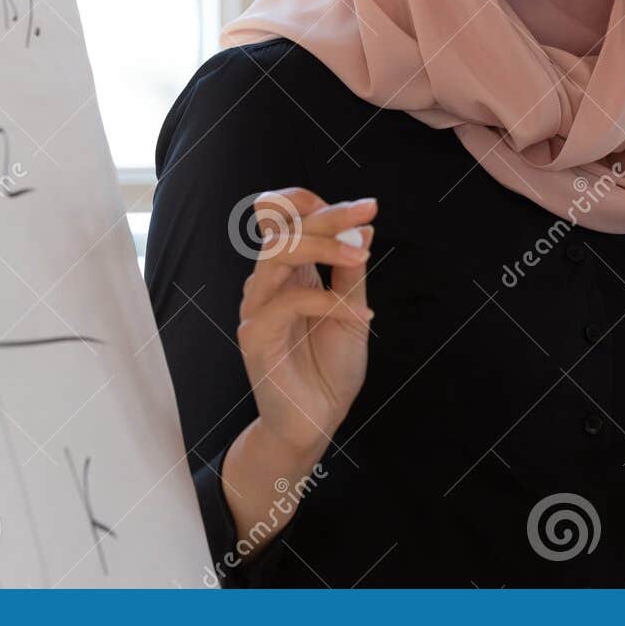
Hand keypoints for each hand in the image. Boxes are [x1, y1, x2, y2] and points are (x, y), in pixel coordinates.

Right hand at [235, 188, 377, 457]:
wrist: (316, 422)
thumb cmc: (330, 366)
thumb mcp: (352, 310)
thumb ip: (351, 271)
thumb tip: (364, 227)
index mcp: (288, 271)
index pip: (287, 217)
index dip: (319, 203)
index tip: (368, 206)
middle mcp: (268, 283)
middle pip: (284, 227)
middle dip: (329, 214)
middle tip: (369, 210)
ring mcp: (257, 308)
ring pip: (277, 254)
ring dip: (325, 247)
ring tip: (363, 256)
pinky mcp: (255, 336)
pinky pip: (286, 303)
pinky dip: (327, 302)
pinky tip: (360, 316)